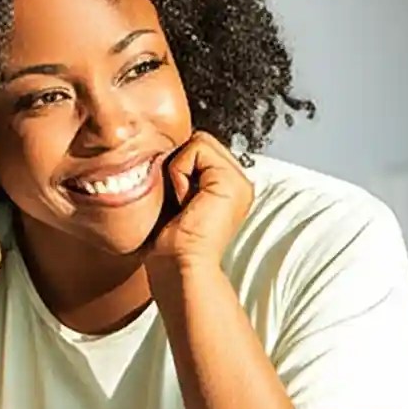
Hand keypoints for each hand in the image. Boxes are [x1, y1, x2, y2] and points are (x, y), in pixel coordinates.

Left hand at [145, 131, 253, 272]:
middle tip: (180, 202)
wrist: (179, 266)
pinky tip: (184, 202)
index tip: (177, 200)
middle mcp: (239, 182)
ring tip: (183, 203)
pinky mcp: (231, 180)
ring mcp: (239, 180)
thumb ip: (184, 172)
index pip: (200, 148)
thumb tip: (168, 149)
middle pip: (200, 141)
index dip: (180, 166)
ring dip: (180, 171)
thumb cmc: (170, 243)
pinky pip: (197, 149)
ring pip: (199, 142)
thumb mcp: (177, 198)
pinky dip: (180, 173)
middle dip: (180, 166)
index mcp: (229, 187)